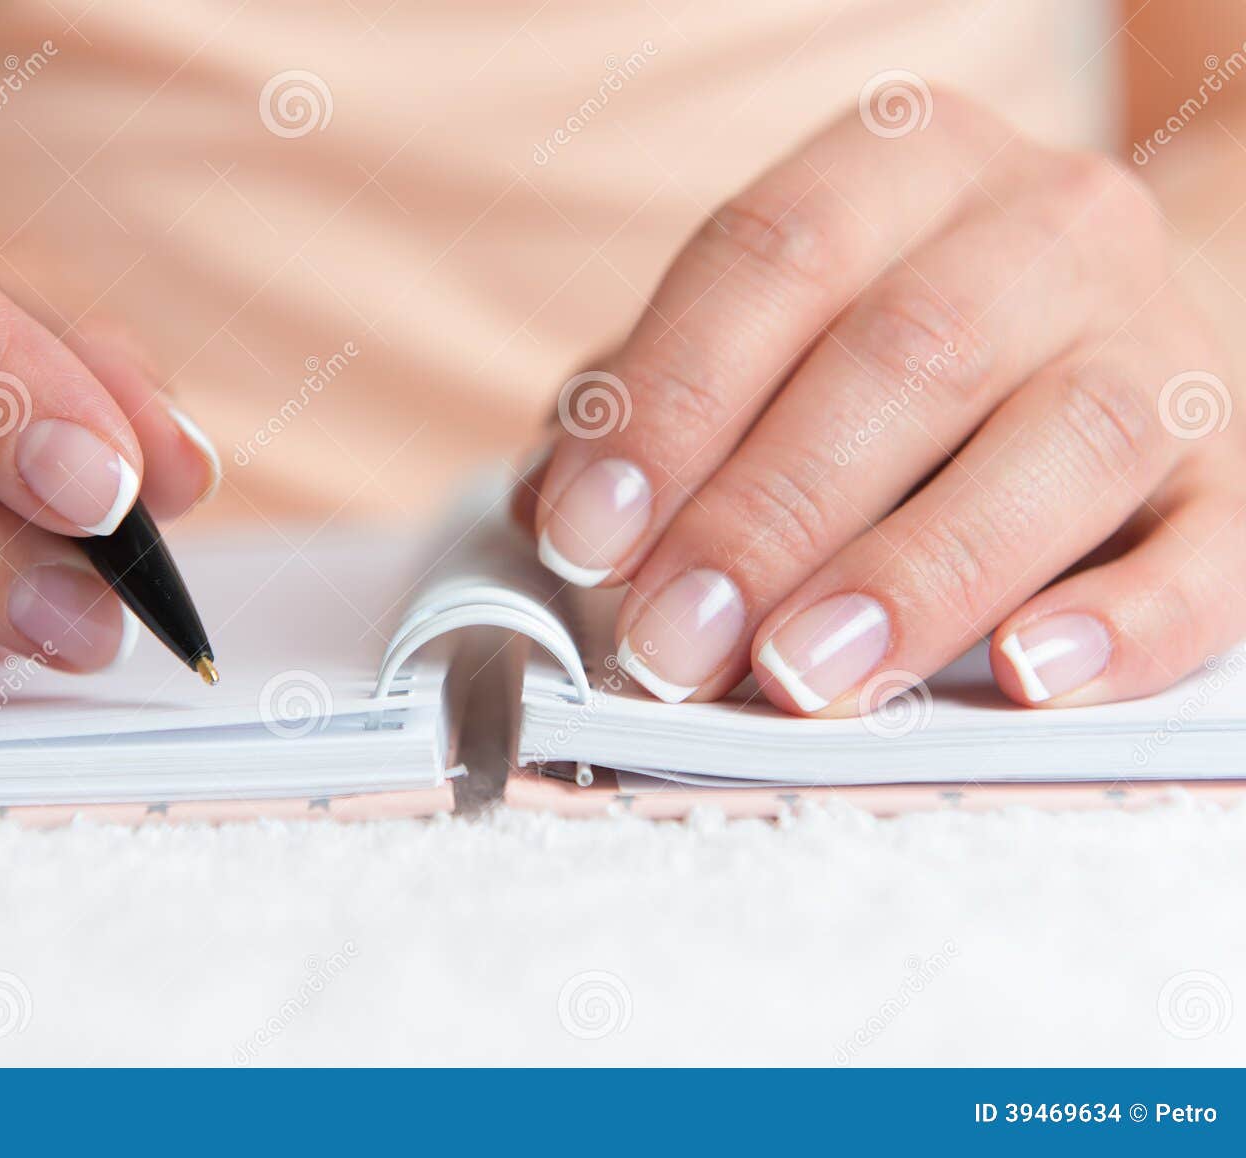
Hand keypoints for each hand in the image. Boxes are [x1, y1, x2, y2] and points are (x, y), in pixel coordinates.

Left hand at [527, 86, 1245, 714]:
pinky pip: (1210, 550)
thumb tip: (558, 506)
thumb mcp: (764, 333)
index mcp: (906, 165)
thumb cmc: (883, 346)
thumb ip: (659, 400)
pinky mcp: (1233, 474)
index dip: (671, 399)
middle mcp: (1048, 225)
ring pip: (1062, 441)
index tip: (589, 534)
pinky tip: (1025, 676)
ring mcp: (1161, 344)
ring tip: (805, 674)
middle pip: (911, 352)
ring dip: (917, 574)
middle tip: (674, 641)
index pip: (776, 254)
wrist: (1091, 335)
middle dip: (770, 512)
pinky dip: (1122, 622)